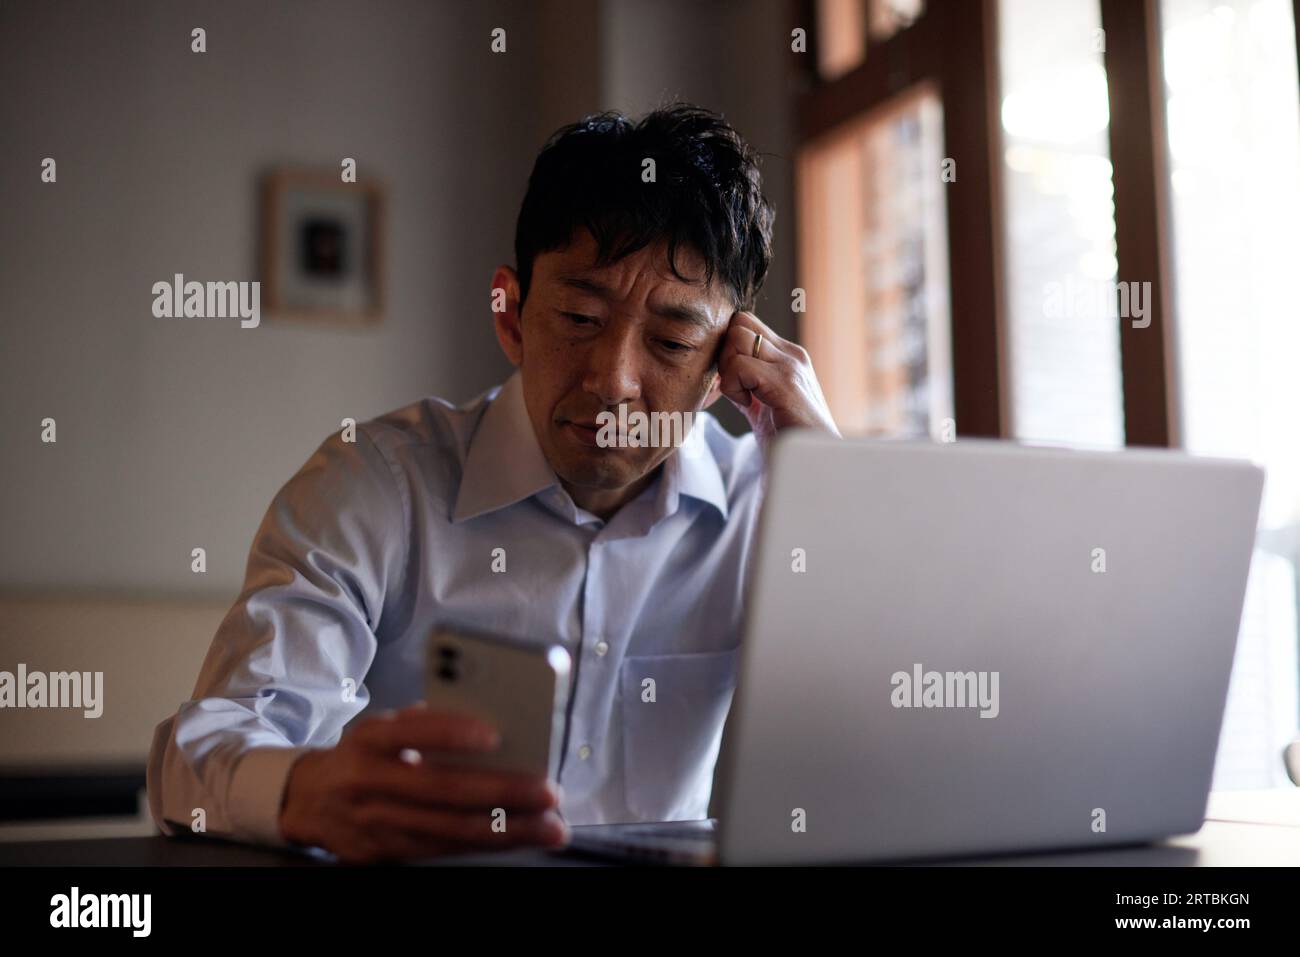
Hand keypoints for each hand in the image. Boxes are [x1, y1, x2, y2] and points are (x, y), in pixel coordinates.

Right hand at [278, 703, 566, 863]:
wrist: (307, 799)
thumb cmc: (365, 753)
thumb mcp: (382, 727)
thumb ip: (425, 724)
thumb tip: (487, 719)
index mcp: (371, 738)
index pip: (410, 731)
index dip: (451, 733)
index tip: (495, 734)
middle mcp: (368, 780)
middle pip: (439, 789)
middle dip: (501, 793)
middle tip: (548, 792)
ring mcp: (374, 822)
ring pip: (447, 830)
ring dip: (506, 830)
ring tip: (549, 826)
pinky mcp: (383, 852)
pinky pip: (442, 850)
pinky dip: (486, 845)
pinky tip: (520, 839)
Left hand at [714, 311, 839, 452]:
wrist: (815, 462)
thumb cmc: (790, 439)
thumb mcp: (765, 407)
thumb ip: (748, 389)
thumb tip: (723, 380)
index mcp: (787, 356)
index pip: (745, 324)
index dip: (727, 348)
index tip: (729, 381)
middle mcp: (790, 354)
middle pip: (739, 323)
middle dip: (724, 353)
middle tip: (732, 386)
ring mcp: (790, 365)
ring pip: (737, 338)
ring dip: (728, 370)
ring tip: (743, 397)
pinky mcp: (785, 383)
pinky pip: (740, 366)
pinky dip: (733, 387)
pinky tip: (748, 405)